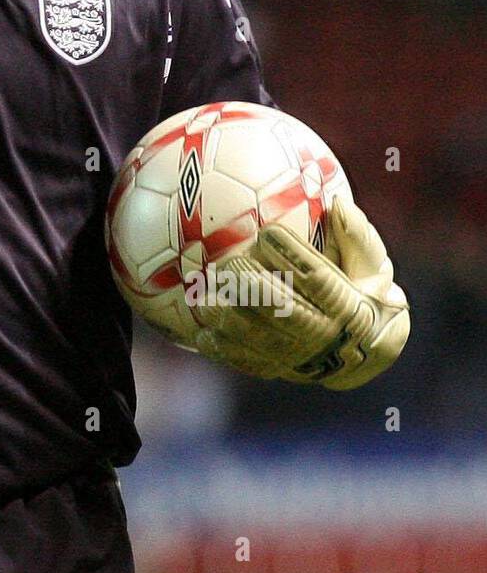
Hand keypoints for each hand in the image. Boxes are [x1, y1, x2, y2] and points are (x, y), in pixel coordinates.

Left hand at [192, 197, 410, 388]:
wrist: (363, 354)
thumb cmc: (363, 294)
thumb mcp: (373, 268)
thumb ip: (357, 238)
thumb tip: (339, 204)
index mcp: (347, 305)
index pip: (318, 279)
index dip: (292, 256)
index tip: (267, 232)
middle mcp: (323, 334)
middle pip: (284, 310)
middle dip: (252, 286)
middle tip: (229, 264)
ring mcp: (298, 356)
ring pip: (259, 338)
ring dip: (228, 317)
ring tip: (205, 295)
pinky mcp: (277, 369)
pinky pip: (246, 361)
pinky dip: (222, 349)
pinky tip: (200, 331)